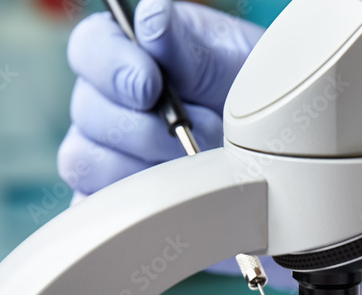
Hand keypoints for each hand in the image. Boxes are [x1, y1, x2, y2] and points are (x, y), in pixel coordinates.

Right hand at [60, 0, 262, 196]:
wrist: (275, 154)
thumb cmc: (250, 96)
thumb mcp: (233, 61)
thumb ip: (188, 43)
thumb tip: (151, 20)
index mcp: (131, 52)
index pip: (90, 47)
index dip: (112, 67)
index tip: (149, 85)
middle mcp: (110, 101)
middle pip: (87, 111)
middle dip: (144, 128)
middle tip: (192, 135)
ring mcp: (107, 152)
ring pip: (85, 162)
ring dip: (142, 168)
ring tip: (192, 167)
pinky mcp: (114, 200)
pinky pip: (94, 208)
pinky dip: (128, 207)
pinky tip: (166, 200)